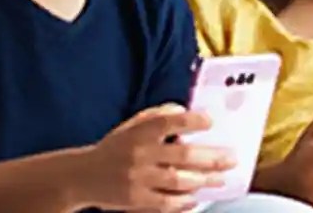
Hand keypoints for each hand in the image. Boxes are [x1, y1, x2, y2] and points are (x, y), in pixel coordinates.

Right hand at [79, 103, 235, 212]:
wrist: (80, 176)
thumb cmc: (114, 148)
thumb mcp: (131, 126)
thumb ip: (157, 115)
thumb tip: (185, 110)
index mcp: (139, 132)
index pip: (168, 122)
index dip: (191, 120)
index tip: (211, 121)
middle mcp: (139, 154)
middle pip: (182, 155)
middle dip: (211, 157)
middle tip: (232, 158)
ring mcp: (137, 178)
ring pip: (177, 180)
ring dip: (203, 180)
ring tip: (221, 179)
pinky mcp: (135, 199)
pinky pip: (164, 202)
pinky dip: (183, 201)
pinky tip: (196, 198)